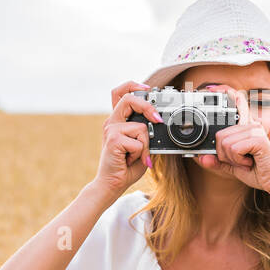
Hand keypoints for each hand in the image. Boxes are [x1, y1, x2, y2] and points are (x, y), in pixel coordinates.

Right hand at [92, 80, 162, 195]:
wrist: (112, 184)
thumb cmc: (126, 166)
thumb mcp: (140, 145)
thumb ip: (145, 132)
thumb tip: (158, 121)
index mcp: (118, 120)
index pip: (120, 93)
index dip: (133, 85)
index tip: (148, 89)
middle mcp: (112, 122)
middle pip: (128, 98)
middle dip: (147, 106)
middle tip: (157, 119)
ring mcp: (111, 130)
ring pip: (141, 127)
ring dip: (145, 145)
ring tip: (135, 155)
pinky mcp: (113, 140)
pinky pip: (138, 142)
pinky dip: (140, 154)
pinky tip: (130, 160)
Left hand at [195, 84, 269, 194]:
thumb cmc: (257, 172)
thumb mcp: (232, 166)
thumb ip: (218, 161)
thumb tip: (201, 157)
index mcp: (247, 126)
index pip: (235, 106)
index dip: (227, 94)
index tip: (214, 86)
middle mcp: (252, 124)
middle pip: (220, 135)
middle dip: (224, 154)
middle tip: (240, 160)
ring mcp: (256, 130)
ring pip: (225, 143)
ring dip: (232, 159)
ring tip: (246, 161)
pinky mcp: (258, 139)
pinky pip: (234, 148)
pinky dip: (238, 160)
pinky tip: (250, 162)